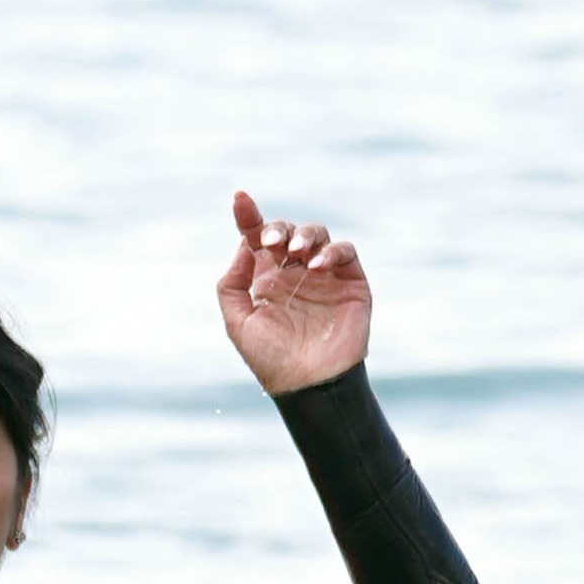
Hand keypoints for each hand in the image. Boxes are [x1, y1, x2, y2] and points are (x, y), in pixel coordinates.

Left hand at [216, 190, 369, 394]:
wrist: (306, 384)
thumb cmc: (269, 357)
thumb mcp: (237, 320)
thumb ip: (232, 283)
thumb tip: (243, 247)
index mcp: (265, 277)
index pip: (256, 238)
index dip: (249, 215)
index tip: (240, 198)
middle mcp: (295, 272)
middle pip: (288, 232)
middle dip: (279, 228)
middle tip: (271, 240)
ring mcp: (324, 276)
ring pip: (318, 235)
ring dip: (305, 236)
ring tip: (297, 253)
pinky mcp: (351, 284)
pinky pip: (345, 253)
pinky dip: (332, 252)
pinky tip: (317, 266)